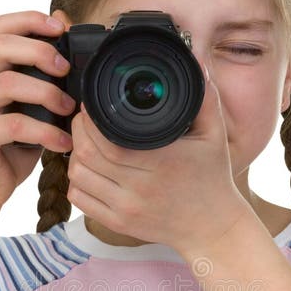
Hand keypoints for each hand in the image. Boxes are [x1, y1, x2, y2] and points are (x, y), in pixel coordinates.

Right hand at [0, 9, 74, 212]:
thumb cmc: (8, 151)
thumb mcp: (31, 113)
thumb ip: (44, 86)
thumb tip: (72, 59)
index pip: (1, 29)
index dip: (30, 20)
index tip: (60, 27)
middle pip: (2, 46)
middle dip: (40, 51)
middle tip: (66, 69)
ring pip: (8, 83)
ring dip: (46, 92)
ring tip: (68, 109)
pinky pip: (14, 124)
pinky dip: (45, 131)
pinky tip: (62, 142)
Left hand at [65, 65, 250, 254]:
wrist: (214, 228)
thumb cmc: (213, 179)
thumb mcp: (215, 135)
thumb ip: (205, 97)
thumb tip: (195, 62)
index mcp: (160, 162)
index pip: (106, 138)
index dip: (89, 118)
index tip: (91, 105)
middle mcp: (139, 187)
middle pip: (87, 155)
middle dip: (77, 131)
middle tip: (83, 119)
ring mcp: (126, 209)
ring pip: (79, 176)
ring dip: (74, 155)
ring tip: (84, 142)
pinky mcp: (118, 224)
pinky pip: (80, 201)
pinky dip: (76, 182)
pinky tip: (86, 170)